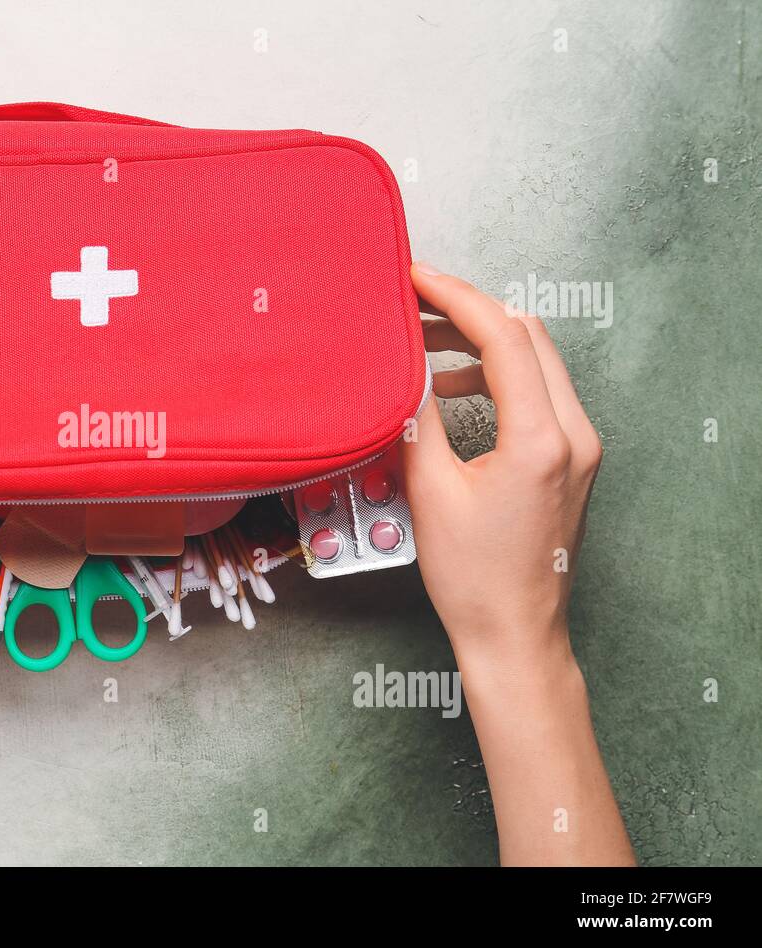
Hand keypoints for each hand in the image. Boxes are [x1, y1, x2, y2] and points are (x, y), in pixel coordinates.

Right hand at [402, 262, 602, 675]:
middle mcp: (574, 434)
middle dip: (469, 311)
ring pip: (536, 360)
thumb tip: (402, 367)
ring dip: (482, 342)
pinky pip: (539, 393)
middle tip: (415, 305)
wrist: (514, 635)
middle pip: (528, 336)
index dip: (455, 297)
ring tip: (425, 345)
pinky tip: (453, 387)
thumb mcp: (430, 491)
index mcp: (542, 438)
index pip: (504, 336)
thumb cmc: (473, 579)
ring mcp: (580, 447)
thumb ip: (417, 417)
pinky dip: (497, 375)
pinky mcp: (572, 460)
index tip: (415, 278)